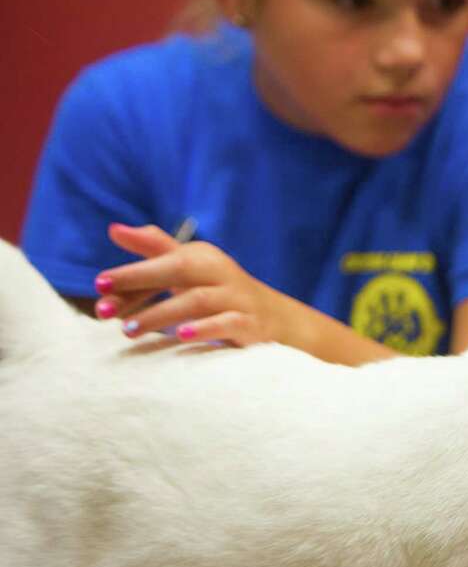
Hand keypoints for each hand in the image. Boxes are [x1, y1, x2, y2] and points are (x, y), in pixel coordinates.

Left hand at [94, 223, 289, 345]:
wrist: (270, 316)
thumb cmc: (217, 290)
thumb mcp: (189, 267)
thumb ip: (153, 249)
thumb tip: (113, 229)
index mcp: (203, 256)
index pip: (164, 259)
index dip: (131, 272)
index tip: (98, 285)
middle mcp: (220, 272)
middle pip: (180, 269)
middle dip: (141, 283)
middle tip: (103, 310)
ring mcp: (237, 297)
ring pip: (198, 300)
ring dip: (161, 314)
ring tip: (128, 330)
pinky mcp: (249, 323)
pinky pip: (228, 323)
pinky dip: (205, 328)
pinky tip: (182, 336)